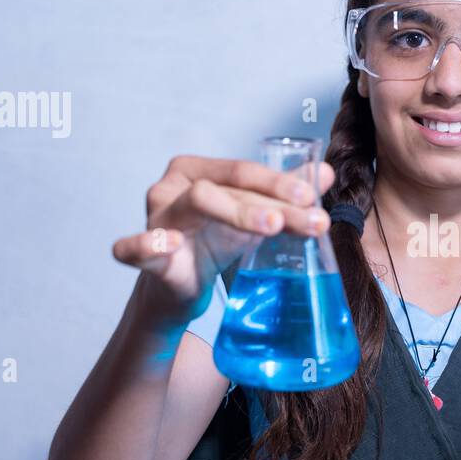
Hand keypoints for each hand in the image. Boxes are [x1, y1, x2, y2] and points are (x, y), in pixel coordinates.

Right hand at [112, 155, 335, 327]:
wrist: (179, 289)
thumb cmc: (212, 243)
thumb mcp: (252, 218)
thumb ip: (285, 197)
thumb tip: (325, 173)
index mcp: (196, 170)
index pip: (241, 172)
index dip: (279, 182)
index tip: (314, 198)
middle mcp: (172, 186)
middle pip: (226, 188)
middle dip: (272, 204)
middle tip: (310, 220)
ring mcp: (155, 217)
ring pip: (195, 203)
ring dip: (235, 212)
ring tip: (271, 225)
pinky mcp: (141, 255)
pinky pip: (135, 247)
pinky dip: (148, 244)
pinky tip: (169, 244)